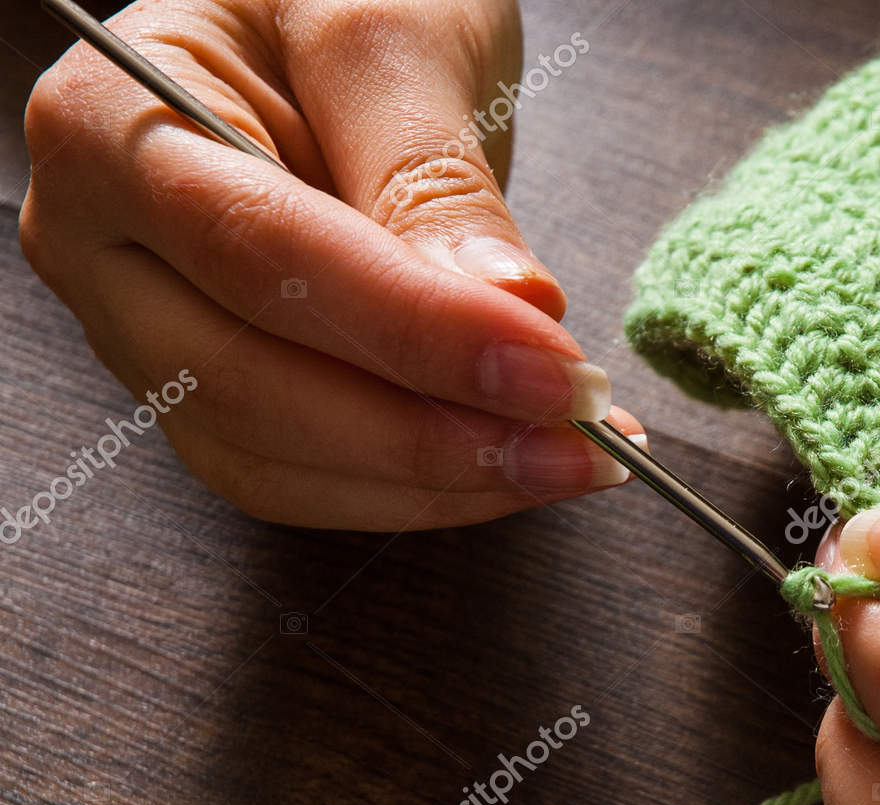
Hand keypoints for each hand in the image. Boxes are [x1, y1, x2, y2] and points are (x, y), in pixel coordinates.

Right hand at [21, 0, 638, 529]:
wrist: (324, 28)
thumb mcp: (395, 36)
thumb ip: (434, 175)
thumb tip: (512, 311)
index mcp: (113, 129)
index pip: (268, 257)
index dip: (418, 333)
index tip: (554, 371)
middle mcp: (103, 247)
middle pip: (253, 383)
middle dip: (433, 433)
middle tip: (581, 439)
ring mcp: (148, 332)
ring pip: (273, 458)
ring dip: (436, 481)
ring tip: (570, 456)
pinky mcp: (213, 391)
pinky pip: (302, 479)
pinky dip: (417, 490)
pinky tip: (513, 465)